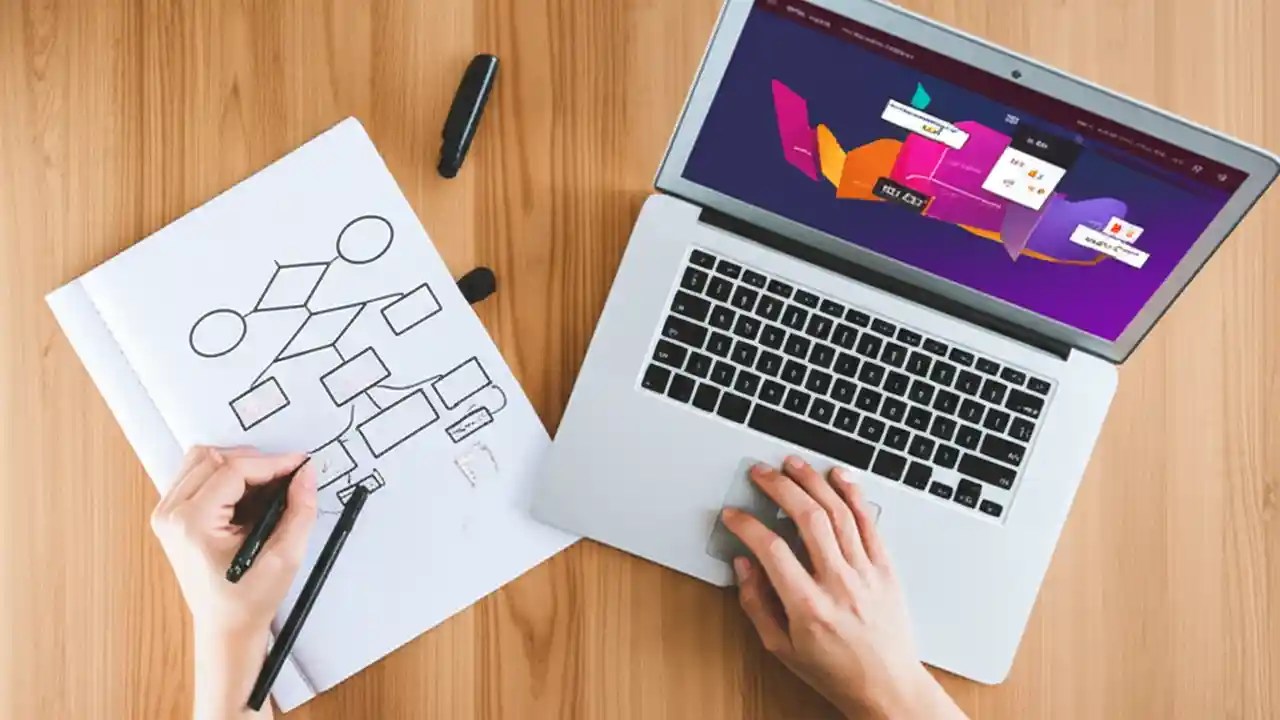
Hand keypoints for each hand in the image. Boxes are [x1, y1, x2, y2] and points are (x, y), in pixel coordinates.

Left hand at [150, 446, 316, 718]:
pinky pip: (196, 475)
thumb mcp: (284, 558)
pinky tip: (247, 496)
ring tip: (266, 487)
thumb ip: (299, 511)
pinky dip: (225, 475)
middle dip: (255, 462)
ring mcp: (166, 514)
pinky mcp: (170, 516)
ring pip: (201, 460)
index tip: (301, 464)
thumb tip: (306, 473)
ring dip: (238, 465)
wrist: (225, 628)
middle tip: (286, 477)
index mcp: (192, 525)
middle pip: (213, 458)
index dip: (272, 463)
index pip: (233, 472)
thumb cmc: (250, 600)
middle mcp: (171, 515)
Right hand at [721, 457, 966, 719]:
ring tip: (793, 465)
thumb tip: (743, 564)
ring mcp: (866, 573)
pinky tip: (839, 478)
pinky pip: (869, 523)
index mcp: (808, 606)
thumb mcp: (781, 648)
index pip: (772, 549)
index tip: (733, 514)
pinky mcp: (886, 568)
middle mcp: (839, 584)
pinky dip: (853, 495)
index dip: (747, 525)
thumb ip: (756, 604)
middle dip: (780, 487)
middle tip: (761, 473)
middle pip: (808, 518)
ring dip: (813, 482)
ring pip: (839, 513)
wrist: (887, 686)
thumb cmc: (835, 671)